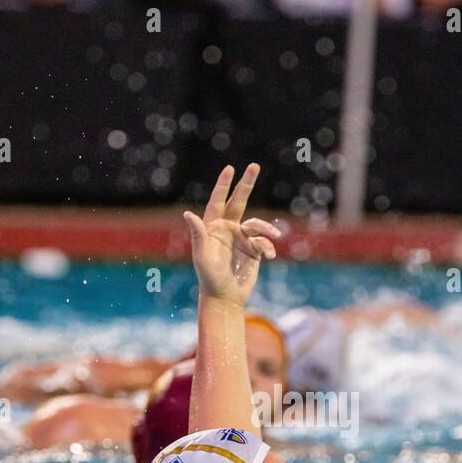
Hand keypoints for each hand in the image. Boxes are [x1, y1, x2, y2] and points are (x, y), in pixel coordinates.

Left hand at [183, 164, 282, 307]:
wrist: (225, 297)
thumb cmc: (209, 277)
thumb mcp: (201, 256)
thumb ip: (198, 234)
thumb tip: (188, 214)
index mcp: (213, 228)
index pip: (219, 201)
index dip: (224, 185)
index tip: (230, 168)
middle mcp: (228, 230)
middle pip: (238, 201)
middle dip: (246, 184)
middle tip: (254, 165)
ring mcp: (242, 239)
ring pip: (257, 224)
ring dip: (265, 228)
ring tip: (273, 236)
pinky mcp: (254, 251)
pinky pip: (264, 242)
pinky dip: (268, 247)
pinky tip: (268, 256)